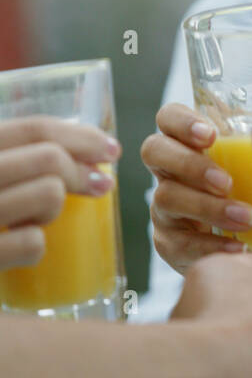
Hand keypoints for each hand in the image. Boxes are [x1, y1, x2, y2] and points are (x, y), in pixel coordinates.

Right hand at [0, 117, 118, 270]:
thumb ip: (15, 159)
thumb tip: (88, 155)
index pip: (32, 128)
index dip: (81, 135)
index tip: (110, 149)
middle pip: (49, 157)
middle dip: (82, 172)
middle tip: (98, 187)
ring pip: (49, 193)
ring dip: (54, 209)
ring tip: (36, 220)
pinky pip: (33, 242)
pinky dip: (36, 247)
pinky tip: (19, 250)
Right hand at [141, 103, 251, 273]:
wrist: (240, 239)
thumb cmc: (251, 187)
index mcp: (188, 141)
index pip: (168, 117)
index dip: (182, 122)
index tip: (212, 135)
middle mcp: (168, 169)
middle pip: (155, 152)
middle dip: (191, 165)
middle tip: (227, 182)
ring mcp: (163, 205)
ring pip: (166, 198)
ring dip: (208, 209)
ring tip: (245, 218)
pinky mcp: (168, 240)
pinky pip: (178, 243)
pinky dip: (208, 246)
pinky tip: (236, 248)